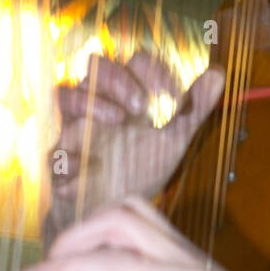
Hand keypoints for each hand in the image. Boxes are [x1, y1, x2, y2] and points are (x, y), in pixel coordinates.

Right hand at [51, 52, 224, 222]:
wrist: (114, 210)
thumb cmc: (141, 166)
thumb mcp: (174, 138)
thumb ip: (194, 108)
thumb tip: (219, 73)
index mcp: (127, 92)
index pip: (136, 60)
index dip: (156, 72)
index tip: (176, 101)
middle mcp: (99, 101)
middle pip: (96, 64)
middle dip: (119, 79)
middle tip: (141, 106)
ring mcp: (74, 126)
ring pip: (66, 92)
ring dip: (90, 101)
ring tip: (117, 121)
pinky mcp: (57, 158)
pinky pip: (50, 147)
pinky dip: (68, 154)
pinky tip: (89, 166)